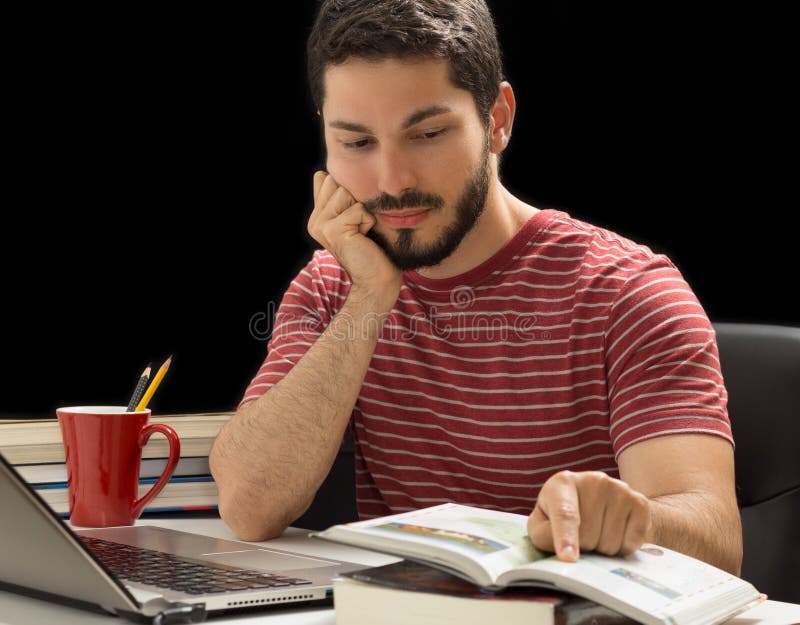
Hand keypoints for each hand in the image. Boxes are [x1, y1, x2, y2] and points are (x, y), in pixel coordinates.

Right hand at [307, 171, 401, 308]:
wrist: (377, 280)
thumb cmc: (374, 249)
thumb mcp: (355, 218)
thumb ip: (342, 198)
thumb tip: (332, 173)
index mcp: (318, 216)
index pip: (325, 178)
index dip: (347, 191)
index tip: (354, 216)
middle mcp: (315, 221)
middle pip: (335, 181)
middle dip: (355, 199)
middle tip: (359, 225)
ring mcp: (321, 225)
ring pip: (345, 192)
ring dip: (362, 210)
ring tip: (362, 231)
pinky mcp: (333, 230)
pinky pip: (357, 209)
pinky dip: (368, 220)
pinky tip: (365, 237)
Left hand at [527, 470, 650, 561]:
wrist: (606, 504)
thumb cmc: (567, 516)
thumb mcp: (544, 523)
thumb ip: (544, 536)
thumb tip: (562, 552)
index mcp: (563, 483)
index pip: (565, 514)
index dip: (565, 537)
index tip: (568, 557)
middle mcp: (592, 480)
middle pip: (587, 534)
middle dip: (583, 547)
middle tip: (582, 537)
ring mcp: (618, 489)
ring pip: (610, 542)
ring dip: (602, 549)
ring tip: (598, 533)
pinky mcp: (639, 502)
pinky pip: (631, 543)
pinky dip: (622, 549)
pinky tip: (616, 534)